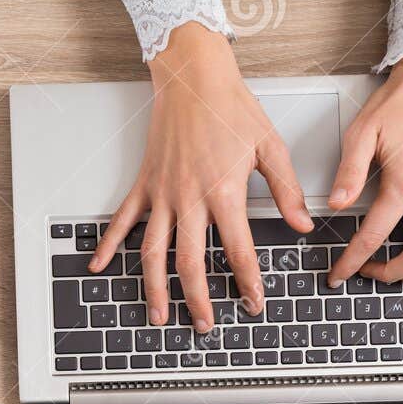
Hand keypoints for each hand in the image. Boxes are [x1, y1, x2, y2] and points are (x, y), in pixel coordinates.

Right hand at [90, 22, 312, 331]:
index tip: (253, 303)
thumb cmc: (230, 107)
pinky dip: (109, 244)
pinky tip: (99, 265)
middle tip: (206, 325)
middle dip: (198, 299)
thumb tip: (303, 223)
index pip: (238, 250)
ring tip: (159, 315)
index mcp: (222, 191)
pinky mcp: (145, 183)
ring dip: (155, 287)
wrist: (194, 78)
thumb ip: (286, 190)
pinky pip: (123, 219)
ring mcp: (162, 193)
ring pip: (153, 251)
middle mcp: (188, 197)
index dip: (247, 282)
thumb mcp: (270, 147)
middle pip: (190, 262)